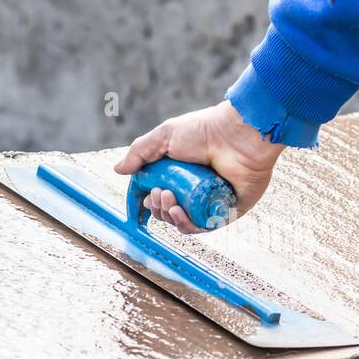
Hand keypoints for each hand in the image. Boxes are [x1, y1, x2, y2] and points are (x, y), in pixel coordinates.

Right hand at [113, 101, 285, 233]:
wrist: (238, 133)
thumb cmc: (205, 130)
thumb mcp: (164, 136)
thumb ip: (139, 152)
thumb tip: (119, 170)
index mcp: (181, 173)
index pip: (158, 194)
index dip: (146, 201)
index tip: (138, 202)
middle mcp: (195, 189)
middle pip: (167, 211)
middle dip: (156, 206)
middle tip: (158, 192)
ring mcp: (210, 202)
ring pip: (181, 222)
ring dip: (167, 214)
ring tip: (167, 197)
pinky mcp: (226, 212)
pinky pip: (201, 227)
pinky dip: (185, 224)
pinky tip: (178, 211)